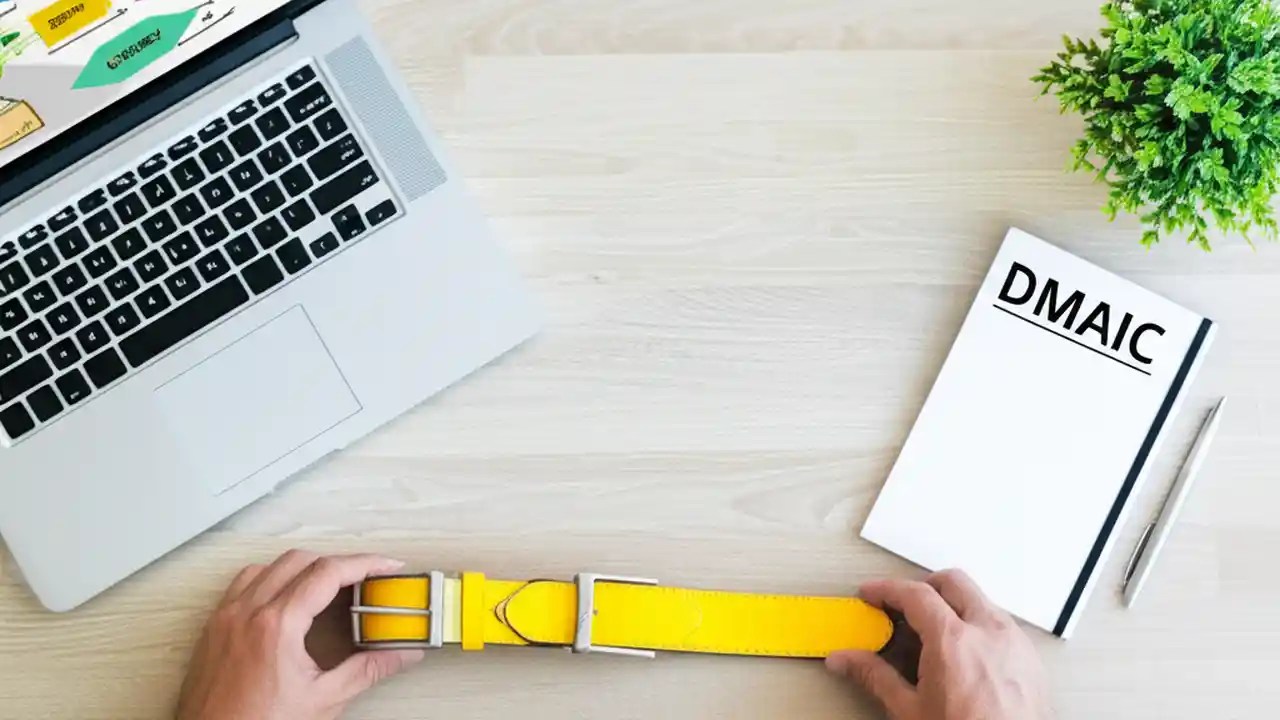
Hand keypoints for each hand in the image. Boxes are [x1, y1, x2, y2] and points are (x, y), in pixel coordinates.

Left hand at [177, 550, 424, 719]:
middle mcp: (247, 612)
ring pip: (269, 565)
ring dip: (302, 567)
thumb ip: (367, 670)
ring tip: (327, 585)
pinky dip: (270, 579)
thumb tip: (401, 654)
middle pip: (301, 560)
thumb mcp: (323, 701)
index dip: (364, 563)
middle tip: (365, 579)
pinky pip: (243, 583)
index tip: (386, 566)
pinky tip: (285, 598)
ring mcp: (226, 617)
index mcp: (277, 626)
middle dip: (337, 563)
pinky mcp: (214, 627)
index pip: (328, 573)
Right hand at [826, 569, 1051, 719]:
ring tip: (935, 636)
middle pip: (952, 582)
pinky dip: (979, 627)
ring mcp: (1014, 642)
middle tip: (904, 607)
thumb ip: (875, 677)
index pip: (914, 594)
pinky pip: (1001, 625)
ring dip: (954, 606)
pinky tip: (967, 656)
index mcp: (953, 641)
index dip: (887, 589)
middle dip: (924, 587)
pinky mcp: (1031, 658)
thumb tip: (845, 660)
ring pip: (980, 600)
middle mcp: (988, 631)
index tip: (872, 595)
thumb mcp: (911, 711)